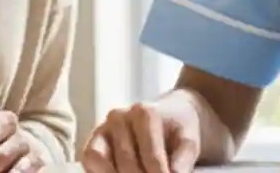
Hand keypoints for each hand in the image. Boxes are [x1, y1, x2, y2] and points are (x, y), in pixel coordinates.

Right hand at [81, 98, 201, 172]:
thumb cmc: (177, 130)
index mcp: (143, 112)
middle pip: (127, 163)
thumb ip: (184, 158)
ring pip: (101, 162)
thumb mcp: (189, 140)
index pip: (151, 155)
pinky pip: (90, 162)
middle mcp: (118, 117)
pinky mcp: (93, 144)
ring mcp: (102, 129)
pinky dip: (102, 172)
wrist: (167, 116)